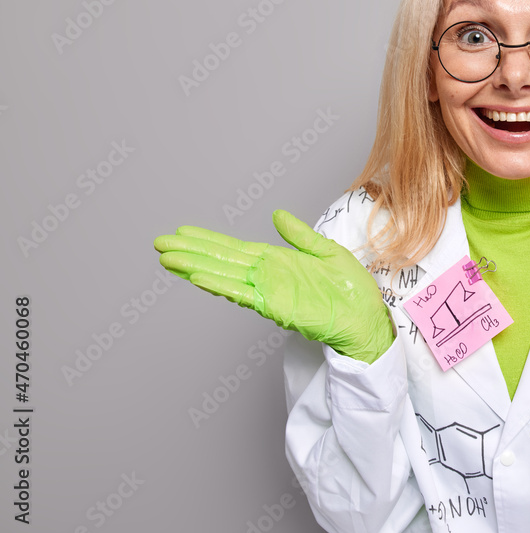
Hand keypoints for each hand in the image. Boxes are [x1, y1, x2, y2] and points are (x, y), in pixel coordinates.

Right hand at [153, 209, 393, 363]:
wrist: (367, 316)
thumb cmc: (351, 289)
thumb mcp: (326, 251)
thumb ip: (299, 235)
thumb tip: (277, 215)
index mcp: (276, 262)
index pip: (233, 249)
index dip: (207, 241)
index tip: (182, 233)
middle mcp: (266, 276)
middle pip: (220, 262)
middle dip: (190, 253)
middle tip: (159, 244)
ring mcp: (268, 291)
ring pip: (223, 277)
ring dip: (195, 268)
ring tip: (168, 259)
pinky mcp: (276, 306)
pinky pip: (243, 295)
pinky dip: (220, 286)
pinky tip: (199, 278)